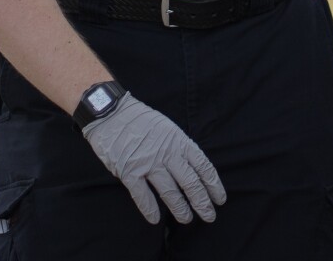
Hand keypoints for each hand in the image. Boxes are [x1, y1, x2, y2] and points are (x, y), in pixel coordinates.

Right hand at [83, 92, 226, 223]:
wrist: (111, 113)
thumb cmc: (141, 120)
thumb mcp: (168, 128)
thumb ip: (179, 147)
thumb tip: (192, 166)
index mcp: (180, 141)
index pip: (203, 166)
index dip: (213, 185)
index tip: (220, 199)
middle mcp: (168, 154)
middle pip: (191, 183)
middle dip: (202, 202)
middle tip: (209, 216)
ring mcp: (148, 163)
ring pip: (170, 192)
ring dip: (180, 208)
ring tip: (187, 219)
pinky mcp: (129, 172)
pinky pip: (142, 195)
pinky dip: (150, 209)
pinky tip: (155, 219)